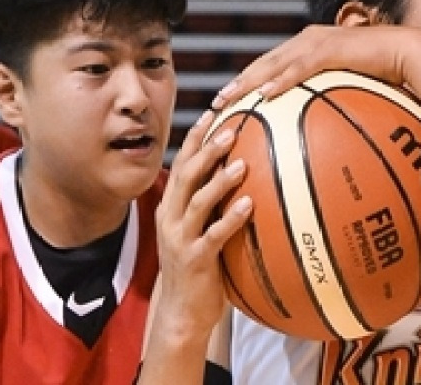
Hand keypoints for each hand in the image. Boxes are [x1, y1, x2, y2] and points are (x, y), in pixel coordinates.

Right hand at [151, 109, 251, 339]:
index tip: (214, 110)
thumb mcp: (202, 225)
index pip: (182, 162)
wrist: (181, 310)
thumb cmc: (200, 263)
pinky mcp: (194, 259)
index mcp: (172, 204)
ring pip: (197, 202)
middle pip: (186, 175)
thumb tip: (245, 167)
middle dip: (206, 150)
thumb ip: (215, 200)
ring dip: (219, 181)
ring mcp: (180, 238)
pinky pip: (213, 235)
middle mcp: (171, 217)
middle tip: (230, 130)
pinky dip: (230, 219)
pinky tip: (249, 206)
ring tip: (242, 164)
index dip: (196, 136)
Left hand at [211, 24, 420, 109]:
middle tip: (214, 106)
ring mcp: (319, 42)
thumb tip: (333, 146)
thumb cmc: (392, 78)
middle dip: (237, 84)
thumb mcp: (359, 96)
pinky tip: (264, 98)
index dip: (247, 85)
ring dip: (247, 82)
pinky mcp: (332, 47)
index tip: (228, 106)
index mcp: (313, 49)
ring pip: (273, 63)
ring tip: (227, 101)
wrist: (415, 54)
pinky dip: (279, 81)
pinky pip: (299, 68)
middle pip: (263, 63)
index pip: (272, 67)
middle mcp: (310, 42)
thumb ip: (340, 112)